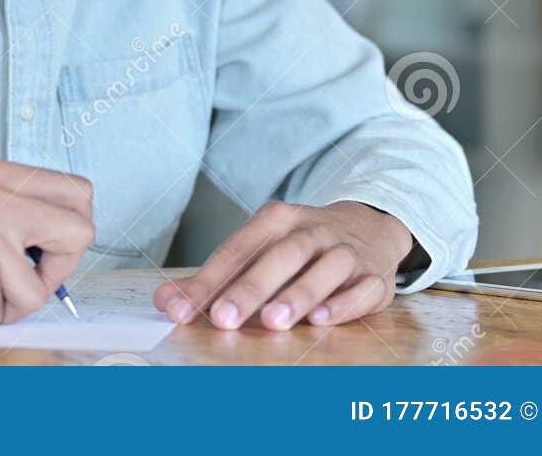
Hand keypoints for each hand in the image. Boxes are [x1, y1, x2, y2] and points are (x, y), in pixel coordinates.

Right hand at [0, 161, 93, 324]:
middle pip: (81, 233)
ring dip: (6, 303)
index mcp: (3, 175)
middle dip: (57, 270)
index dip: (70, 231)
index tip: (42, 250)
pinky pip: (1, 314)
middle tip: (20, 279)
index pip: (81, 194)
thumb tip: (74, 243)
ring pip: (39, 290)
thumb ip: (22, 213)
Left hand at [153, 200, 413, 330]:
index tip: (180, 310)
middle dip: (250, 288)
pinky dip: (344, 304)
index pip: (237, 250)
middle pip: (281, 255)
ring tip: (273, 321)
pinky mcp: (375, 277)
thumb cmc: (299, 248)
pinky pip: (363, 288)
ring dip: (299, 294)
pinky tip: (323, 320)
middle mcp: (311, 231)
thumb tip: (165, 303)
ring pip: (325, 268)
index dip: (208, 280)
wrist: (368, 229)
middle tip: (223, 319)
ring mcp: (346, 251)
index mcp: (276, 220)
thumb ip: (214, 279)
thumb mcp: (258, 251)